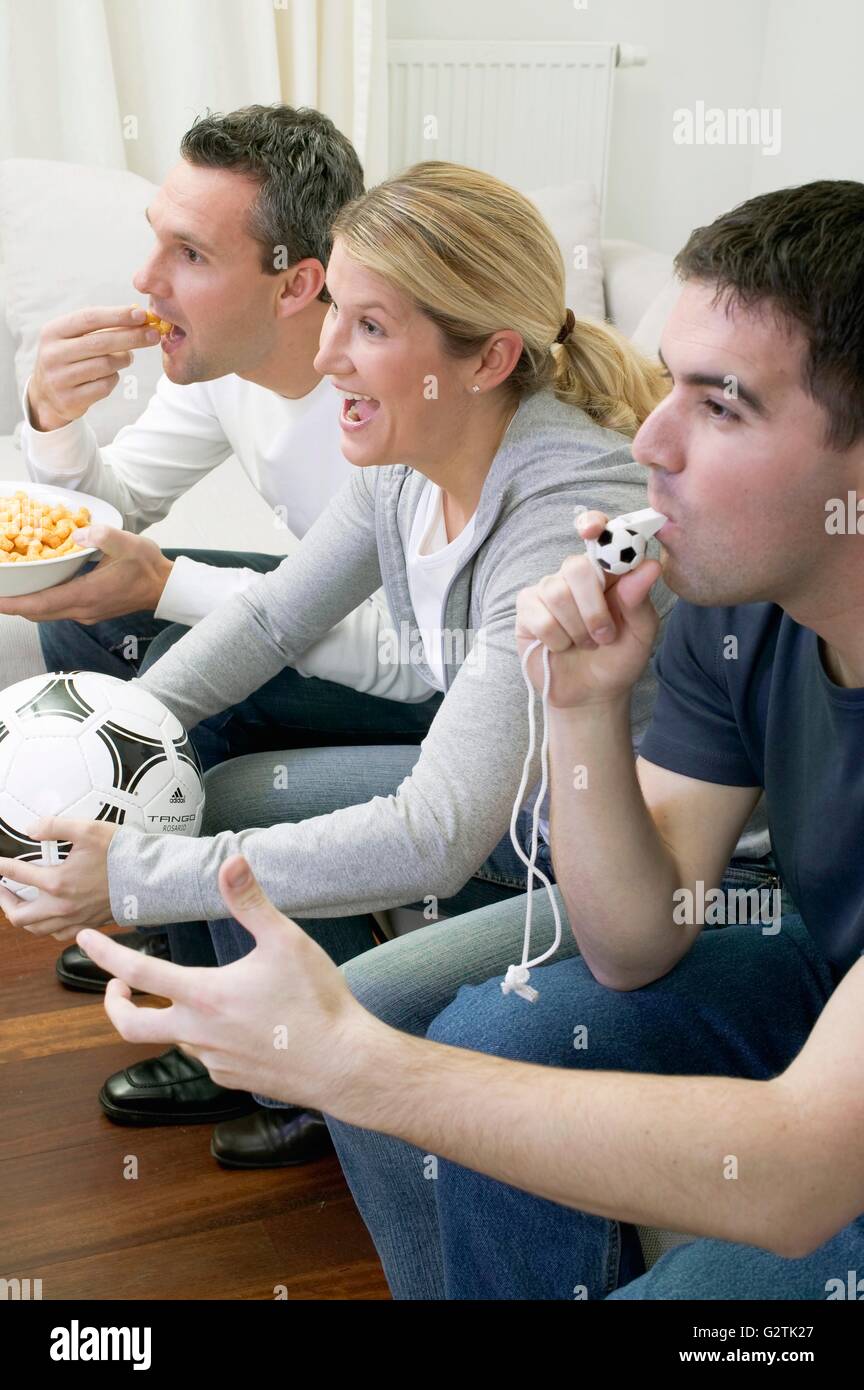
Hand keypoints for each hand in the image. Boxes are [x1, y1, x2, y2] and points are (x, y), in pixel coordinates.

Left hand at [0, 526, 172, 622]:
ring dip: (27, 604)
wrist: (165, 588)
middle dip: (13, 604)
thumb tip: (76, 534)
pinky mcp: (90, 612)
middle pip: (37, 612)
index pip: (40, 604)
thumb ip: (100, 535)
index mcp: (86, 595)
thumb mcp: (126, 543)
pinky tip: (37, 588)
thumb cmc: (148, 567)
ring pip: (46, 613)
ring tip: (9, 590)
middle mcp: (82, 610)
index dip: (13, 603)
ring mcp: (86, 614)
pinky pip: (58, 610)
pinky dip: (42, 602)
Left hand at [0, 817, 116, 939]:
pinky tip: (48, 918)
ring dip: (23, 918)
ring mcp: (75, 920)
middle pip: (20, 916)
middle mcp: (62, 907)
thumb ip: (55, 826)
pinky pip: (58, 936)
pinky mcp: (89, 925)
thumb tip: (32, 828)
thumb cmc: (121, 855)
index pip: (17, 875)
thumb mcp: (87, 830)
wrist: (149, 878)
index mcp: (58, 883)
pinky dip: (46, 928)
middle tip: (2, 890)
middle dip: (5, 902)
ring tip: (20, 906)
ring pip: (37, 929)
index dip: (2, 867)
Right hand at [27, 304, 161, 431]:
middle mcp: (53, 354)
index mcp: (53, 331)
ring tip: (128, 357)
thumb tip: (140, 318)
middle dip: (132, 337)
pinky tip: (111, 375)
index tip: (142, 315)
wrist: (48, 396)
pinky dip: (114, 378)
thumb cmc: (70, 358)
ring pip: (105, 365)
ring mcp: (59, 378)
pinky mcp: (70, 400)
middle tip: (153, 334)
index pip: (89, 318)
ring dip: (124, 359)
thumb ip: (102, 328)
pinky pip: (104, 386)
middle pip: (101, 342)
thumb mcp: (75, 338)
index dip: (118, 315)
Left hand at [77, 856, 374, 1109]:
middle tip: (117, 985)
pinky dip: (200, 1038)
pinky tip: (226, 1024)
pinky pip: (203, 1057)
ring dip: (166, 1017)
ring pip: (172, 1039)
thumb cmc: (317, 1002)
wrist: (343, 1063)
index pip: (138, 971)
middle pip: (131, 1025)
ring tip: (186, 995)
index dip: (104, 953)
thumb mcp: (285, 941)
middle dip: (115, 1002)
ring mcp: (213, 1061)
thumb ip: (251, 901)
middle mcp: (199, 1033)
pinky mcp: (231, 1078)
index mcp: (204, 995)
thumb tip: (232, 861)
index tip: (84, 940)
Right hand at [515, 509, 661, 708]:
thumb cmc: (619, 658)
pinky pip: (539, 616)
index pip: (598, 532)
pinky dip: (556, 638)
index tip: (593, 531)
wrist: (592, 694)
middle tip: (604, 634)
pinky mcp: (527, 611)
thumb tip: (650, 566)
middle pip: (575, 566)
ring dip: (577, 628)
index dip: (593, 525)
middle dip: (593, 607)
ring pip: (557, 593)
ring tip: (585, 644)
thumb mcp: (641, 633)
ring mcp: (548, 591)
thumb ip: (639, 600)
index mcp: (607, 572)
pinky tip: (561, 647)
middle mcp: (575, 576)